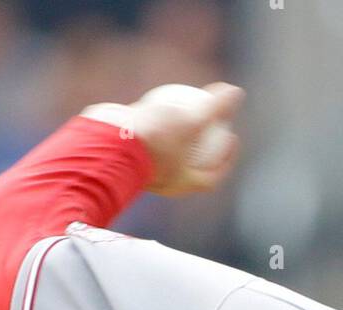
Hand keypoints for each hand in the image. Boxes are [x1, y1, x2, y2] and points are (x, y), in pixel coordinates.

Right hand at [81, 81, 244, 196]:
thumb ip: (215, 109)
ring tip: (184, 108)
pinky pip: (145, 137)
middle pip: (189, 164)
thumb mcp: (191, 121)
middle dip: (203, 148)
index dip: (226, 159)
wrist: (106, 142)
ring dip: (175, 133)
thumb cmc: (154, 139)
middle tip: (211, 123)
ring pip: (164, 149)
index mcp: (182, 183)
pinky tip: (158, 99)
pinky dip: (154, 123)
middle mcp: (163, 180)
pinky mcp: (127, 153)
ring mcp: (144, 168)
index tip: (231, 138)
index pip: (212, 176)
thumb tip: (236, 93)